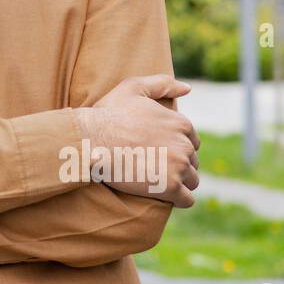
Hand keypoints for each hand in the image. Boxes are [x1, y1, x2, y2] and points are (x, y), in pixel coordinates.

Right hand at [75, 74, 200, 207]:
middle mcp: (184, 145)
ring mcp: (178, 167)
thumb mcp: (133, 88)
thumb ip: (162, 84)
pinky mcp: (169, 187)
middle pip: (192, 161)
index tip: (159, 151)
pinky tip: (164, 194)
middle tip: (154, 166)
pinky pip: (187, 199)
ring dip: (179, 182)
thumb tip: (187, 88)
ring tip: (157, 180)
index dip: (176, 146)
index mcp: (180, 123)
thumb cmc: (108, 114)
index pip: (192, 141)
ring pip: (192, 180)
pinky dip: (179, 198)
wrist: (91, 142)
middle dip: (178, 164)